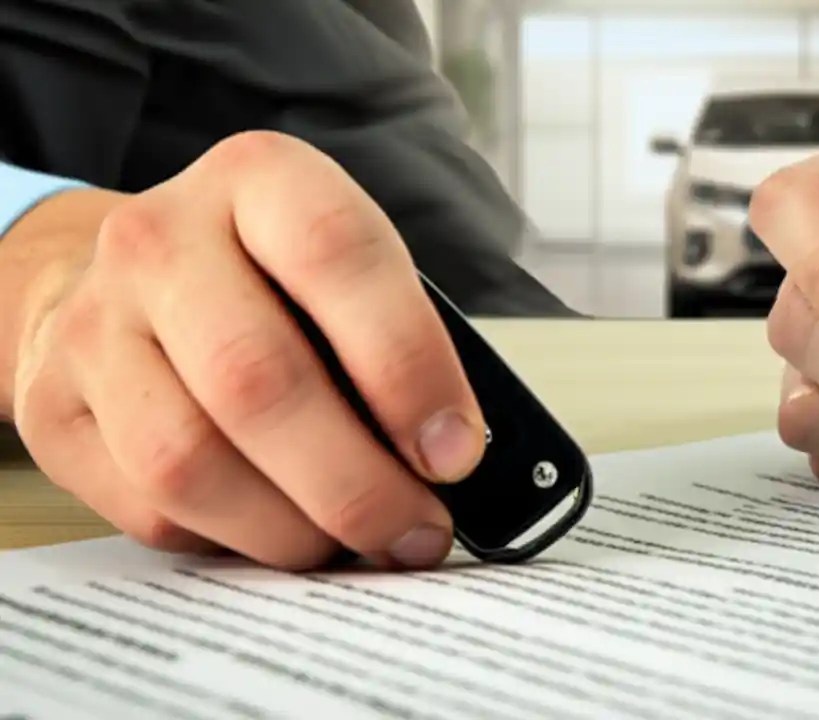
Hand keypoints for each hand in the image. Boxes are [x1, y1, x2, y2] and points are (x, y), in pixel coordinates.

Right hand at [3, 132, 485, 569]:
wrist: (130, 282)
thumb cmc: (274, 283)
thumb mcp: (346, 270)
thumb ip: (400, 342)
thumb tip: (451, 457)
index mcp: (260, 180)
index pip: (337, 255)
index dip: (407, 365)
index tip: (454, 453)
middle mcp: (161, 240)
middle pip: (257, 378)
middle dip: (357, 482)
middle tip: (416, 531)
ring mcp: (93, 325)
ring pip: (189, 460)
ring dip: (294, 529)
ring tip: (356, 544)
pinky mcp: (54, 412)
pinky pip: (150, 509)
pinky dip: (234, 542)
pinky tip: (282, 531)